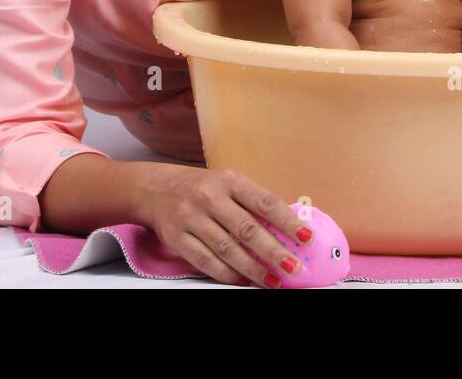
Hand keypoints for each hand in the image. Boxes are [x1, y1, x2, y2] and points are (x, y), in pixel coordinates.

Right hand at [139, 165, 313, 286]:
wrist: (154, 189)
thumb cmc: (202, 187)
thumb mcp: (228, 183)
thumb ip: (254, 203)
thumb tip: (288, 229)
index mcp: (230, 180)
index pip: (265, 202)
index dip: (288, 221)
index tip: (307, 237)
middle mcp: (210, 197)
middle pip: (248, 229)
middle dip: (274, 252)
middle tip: (295, 268)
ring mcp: (192, 218)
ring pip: (228, 249)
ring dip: (254, 269)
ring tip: (274, 281)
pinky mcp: (176, 238)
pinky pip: (206, 261)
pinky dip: (227, 274)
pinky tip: (244, 280)